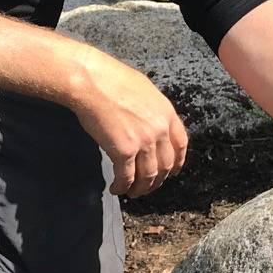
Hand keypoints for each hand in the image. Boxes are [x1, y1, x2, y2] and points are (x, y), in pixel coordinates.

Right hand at [71, 52, 189, 196]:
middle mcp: (160, 130)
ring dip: (140, 188)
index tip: (171, 172)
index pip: (181, 145)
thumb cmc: (111, 80)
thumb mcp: (144, 91)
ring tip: (132, 192)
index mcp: (167, 113)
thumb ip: (152, 110)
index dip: (176, 163)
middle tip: (147, 186)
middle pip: (165, 165)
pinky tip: (116, 188)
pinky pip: (127, 177)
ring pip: (148, 176)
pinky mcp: (124, 151)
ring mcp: (144, 142)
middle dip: (157, 181)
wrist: (91, 82)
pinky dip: (122, 187)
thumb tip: (148, 123)